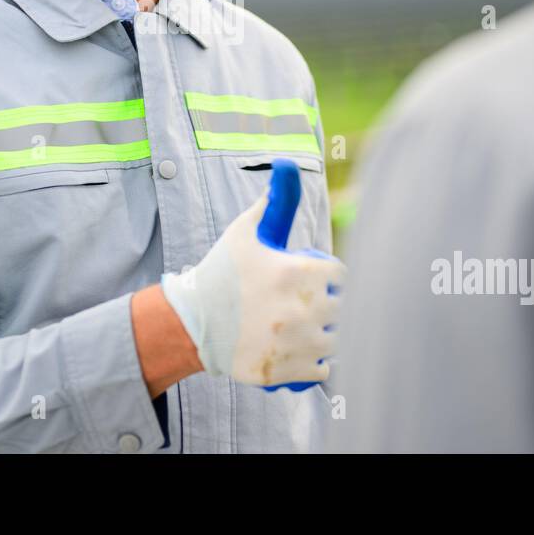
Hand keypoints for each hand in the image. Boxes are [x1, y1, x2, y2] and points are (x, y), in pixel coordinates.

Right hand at [160, 159, 345, 387]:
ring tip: (313, 328)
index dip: (330, 275)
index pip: (340, 274)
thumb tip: (288, 163)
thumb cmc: (221, 273)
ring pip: (335, 340)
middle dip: (332, 304)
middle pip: (342, 308)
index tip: (316, 278)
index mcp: (297, 272)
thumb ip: (274, 200)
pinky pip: (322, 369)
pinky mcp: (286, 371)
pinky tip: (306, 351)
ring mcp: (294, 343)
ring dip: (329, 334)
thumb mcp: (245, 231)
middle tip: (313, 304)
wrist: (192, 322)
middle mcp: (301, 309)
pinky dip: (318, 363)